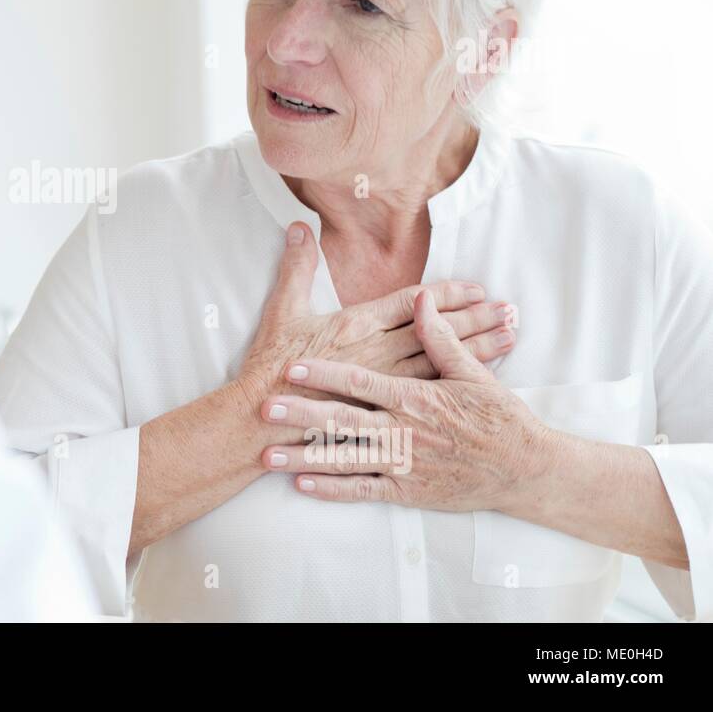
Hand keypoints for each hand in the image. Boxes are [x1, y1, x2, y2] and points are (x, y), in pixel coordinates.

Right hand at [235, 222, 516, 414]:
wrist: (263, 418)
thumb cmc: (270, 367)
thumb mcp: (280, 311)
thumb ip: (296, 268)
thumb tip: (300, 228)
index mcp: (356, 324)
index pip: (412, 303)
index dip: (447, 295)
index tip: (476, 288)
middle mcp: (378, 352)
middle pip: (438, 332)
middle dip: (477, 319)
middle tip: (511, 310)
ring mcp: (384, 383)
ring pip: (442, 362)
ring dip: (478, 349)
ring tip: (510, 338)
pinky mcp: (383, 410)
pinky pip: (430, 395)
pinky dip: (458, 384)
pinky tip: (483, 381)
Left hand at [259, 288, 549, 512]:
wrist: (525, 469)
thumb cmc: (498, 418)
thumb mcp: (473, 374)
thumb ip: (440, 338)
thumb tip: (421, 298)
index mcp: (415, 397)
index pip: (360, 382)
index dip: (323, 373)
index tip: (292, 366)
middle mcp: (404, 431)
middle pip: (342, 419)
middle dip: (301, 413)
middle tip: (265, 406)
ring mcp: (404, 464)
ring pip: (345, 459)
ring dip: (305, 456)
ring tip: (268, 455)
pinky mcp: (408, 491)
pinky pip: (363, 490)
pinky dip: (333, 489)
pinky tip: (302, 484)